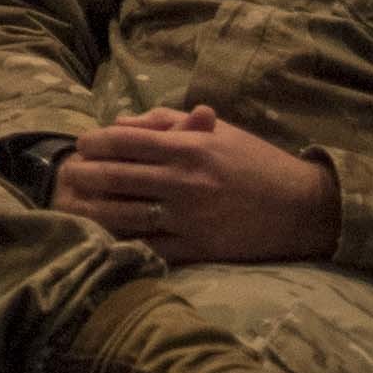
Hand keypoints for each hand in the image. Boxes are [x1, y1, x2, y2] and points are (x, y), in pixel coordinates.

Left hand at [46, 105, 340, 267]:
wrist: (303, 208)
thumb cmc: (256, 162)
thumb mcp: (217, 132)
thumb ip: (167, 123)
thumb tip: (120, 124)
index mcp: (189, 148)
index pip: (125, 142)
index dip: (95, 143)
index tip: (82, 146)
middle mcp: (186, 182)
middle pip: (118, 178)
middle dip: (86, 176)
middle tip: (69, 176)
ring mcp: (191, 219)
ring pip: (126, 216)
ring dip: (95, 212)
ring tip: (75, 207)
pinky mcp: (199, 249)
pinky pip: (151, 247)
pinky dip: (126, 242)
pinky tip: (107, 238)